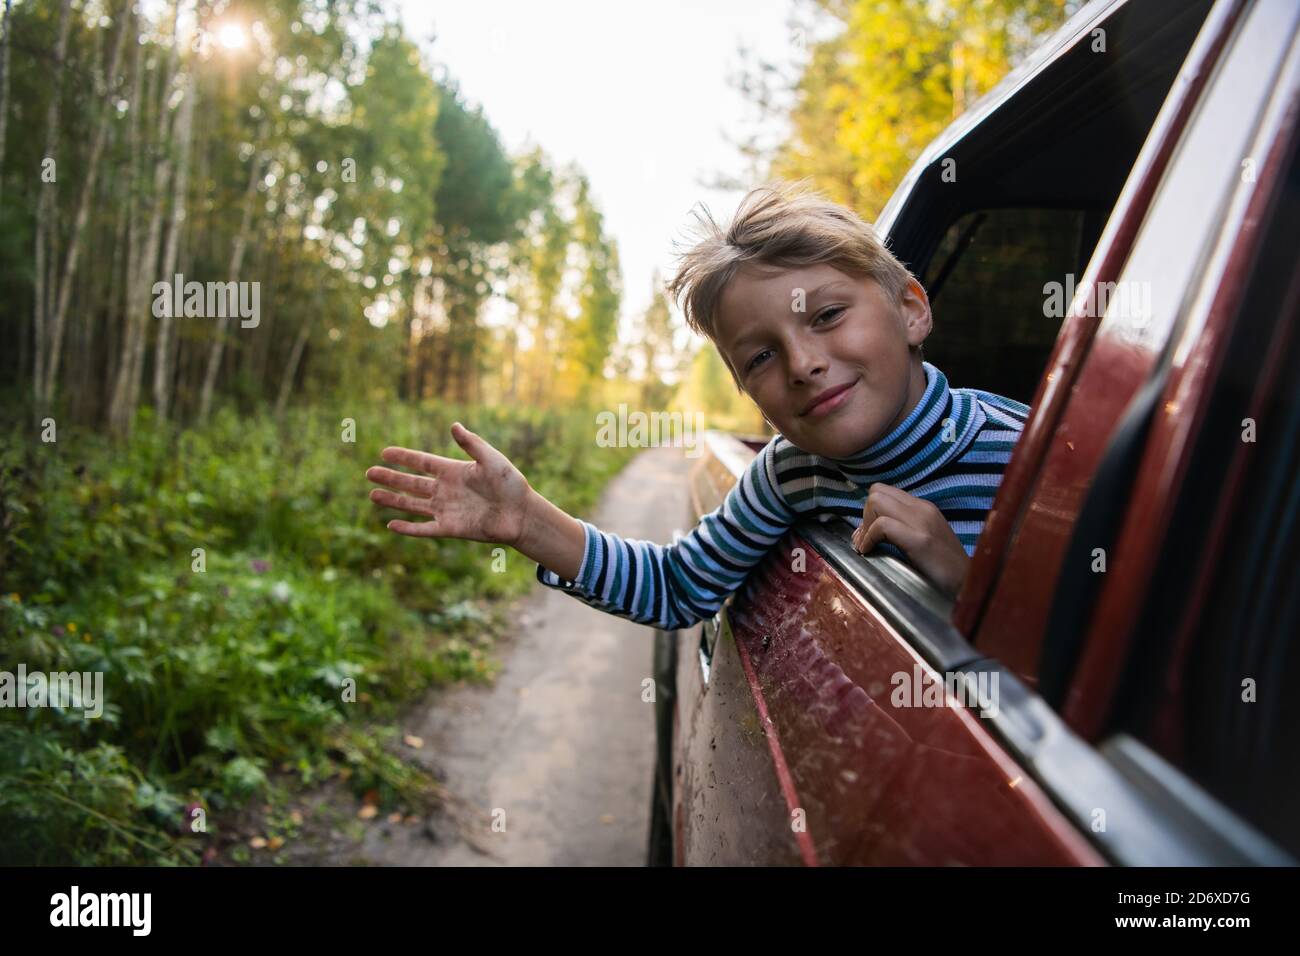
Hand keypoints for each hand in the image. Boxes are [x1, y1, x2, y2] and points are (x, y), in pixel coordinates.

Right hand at [366, 422, 531, 545]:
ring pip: (412, 505)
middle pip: (411, 483)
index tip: (384, 452)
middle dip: (390, 478)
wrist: (522, 514)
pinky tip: (390, 525)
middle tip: (369, 473)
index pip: (422, 463)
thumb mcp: (491, 459)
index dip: (403, 457)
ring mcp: (446, 510)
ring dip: (392, 500)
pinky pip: (424, 529)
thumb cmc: (511, 484)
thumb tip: (453, 425)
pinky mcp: (450, 528)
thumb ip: (472, 444)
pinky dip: (408, 528)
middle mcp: (446, 490)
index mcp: (453, 471)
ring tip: (372, 495)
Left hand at [851, 483, 969, 597]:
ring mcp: (923, 522)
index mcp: (924, 508)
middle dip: (864, 516)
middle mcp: (923, 509)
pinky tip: (870, 553)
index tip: (867, 535)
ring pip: (876, 501)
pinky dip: (869, 538)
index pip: (884, 491)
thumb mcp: (920, 543)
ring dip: (865, 525)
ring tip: (868, 547)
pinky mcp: (920, 540)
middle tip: (866, 541)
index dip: (869, 512)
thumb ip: (896, 531)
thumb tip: (859, 534)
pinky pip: (882, 526)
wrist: (969, 587)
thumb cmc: (943, 572)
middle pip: (876, 492)